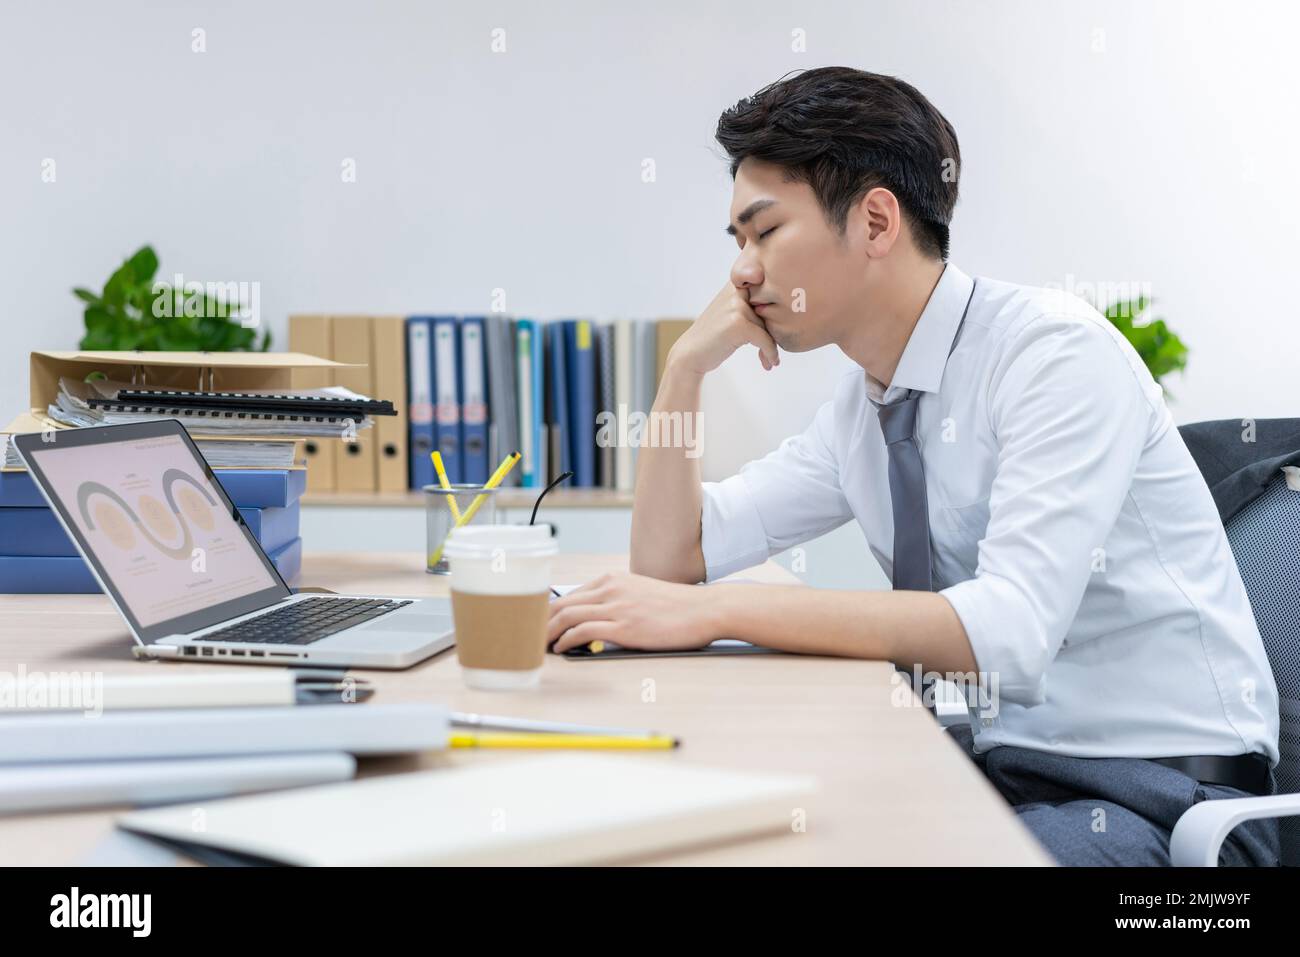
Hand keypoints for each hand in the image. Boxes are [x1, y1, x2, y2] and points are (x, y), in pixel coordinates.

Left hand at [547, 572, 722, 652]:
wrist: (705, 609)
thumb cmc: (677, 608)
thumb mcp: (641, 595)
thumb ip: (617, 603)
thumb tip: (595, 622)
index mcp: (612, 580)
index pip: (569, 595)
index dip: (548, 612)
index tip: (538, 626)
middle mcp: (610, 589)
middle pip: (560, 603)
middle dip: (539, 622)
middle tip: (527, 638)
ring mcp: (616, 606)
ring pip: (566, 616)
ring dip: (547, 633)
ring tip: (538, 647)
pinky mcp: (624, 626)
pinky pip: (583, 631)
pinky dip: (566, 640)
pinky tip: (561, 649)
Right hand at [668, 282, 779, 375]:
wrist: (691, 354)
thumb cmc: (715, 337)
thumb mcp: (734, 314)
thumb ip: (755, 307)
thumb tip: (792, 312)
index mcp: (735, 284)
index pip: (769, 292)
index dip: (778, 310)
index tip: (783, 328)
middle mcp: (736, 290)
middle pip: (771, 310)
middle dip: (774, 332)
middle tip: (772, 351)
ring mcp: (736, 306)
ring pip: (769, 326)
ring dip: (771, 346)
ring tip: (767, 360)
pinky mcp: (738, 323)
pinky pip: (765, 339)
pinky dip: (770, 353)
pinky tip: (770, 363)